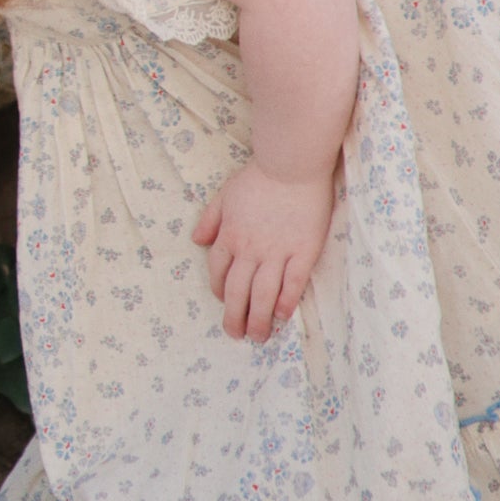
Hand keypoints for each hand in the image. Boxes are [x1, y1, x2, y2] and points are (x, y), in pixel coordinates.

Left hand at [192, 156, 335, 342]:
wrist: (292, 163)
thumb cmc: (259, 176)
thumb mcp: (225, 193)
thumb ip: (210, 219)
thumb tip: (196, 241)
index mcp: (230, 235)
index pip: (218, 273)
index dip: (219, 292)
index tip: (225, 303)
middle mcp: (250, 249)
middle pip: (237, 292)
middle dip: (235, 318)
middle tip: (236, 335)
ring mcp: (277, 252)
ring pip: (262, 295)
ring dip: (258, 319)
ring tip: (258, 337)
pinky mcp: (303, 252)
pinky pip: (292, 284)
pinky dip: (285, 302)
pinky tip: (282, 316)